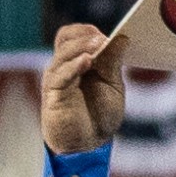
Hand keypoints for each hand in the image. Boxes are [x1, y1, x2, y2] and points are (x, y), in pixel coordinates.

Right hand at [41, 25, 126, 155]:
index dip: (87, 31)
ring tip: (99, 45)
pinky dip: (74, 66)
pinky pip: (61, 75)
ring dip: (82, 47)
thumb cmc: (98, 115)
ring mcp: (56, 79)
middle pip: (65, 39)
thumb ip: (113, 62)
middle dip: (84, 35)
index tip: (107, 34)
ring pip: (63, 54)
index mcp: (77, 61)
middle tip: (103, 38)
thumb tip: (122, 37)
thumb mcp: (112, 85)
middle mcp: (63, 67)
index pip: (74, 35)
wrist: (87, 145)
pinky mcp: (53, 95)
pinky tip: (87, 61)